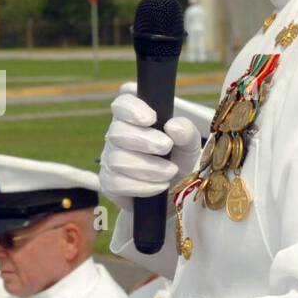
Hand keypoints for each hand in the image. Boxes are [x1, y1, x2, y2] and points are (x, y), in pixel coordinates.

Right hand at [99, 93, 202, 210]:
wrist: (174, 193)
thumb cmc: (177, 160)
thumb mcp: (188, 145)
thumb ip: (186, 132)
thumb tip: (173, 127)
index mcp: (133, 118)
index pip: (121, 104)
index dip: (131, 109)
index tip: (151, 119)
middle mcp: (116, 136)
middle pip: (117, 131)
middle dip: (144, 140)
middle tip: (166, 147)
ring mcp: (109, 159)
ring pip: (118, 159)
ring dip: (148, 167)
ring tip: (170, 172)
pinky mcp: (108, 183)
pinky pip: (117, 183)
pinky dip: (143, 186)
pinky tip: (160, 185)